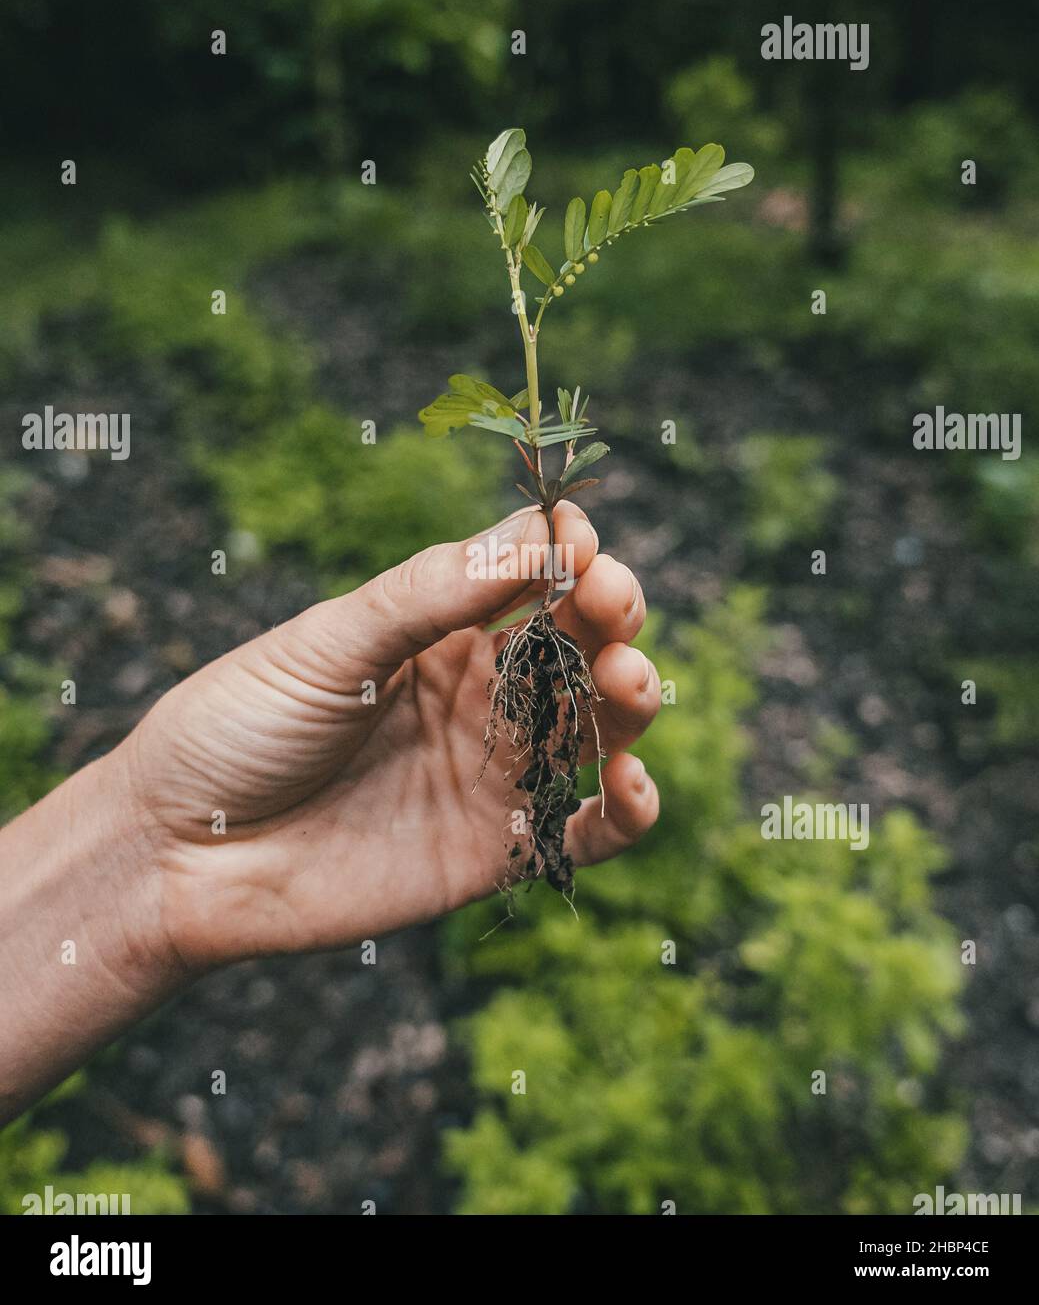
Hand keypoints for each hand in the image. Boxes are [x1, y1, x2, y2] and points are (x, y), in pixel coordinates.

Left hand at [126, 502, 660, 966]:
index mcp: (438, 632)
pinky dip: (629, 810)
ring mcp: (492, 773)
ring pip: (597, 727)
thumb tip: (539, 527)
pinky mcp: (498, 852)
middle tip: (607, 603)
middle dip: (609, 615)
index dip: (567, 554)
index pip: (532, 578)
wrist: (177, 854)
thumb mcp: (329, 644)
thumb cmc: (239, 728)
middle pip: (579, 646)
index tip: (578, 541)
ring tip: (625, 680)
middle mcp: (478, 697)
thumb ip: (431, 594)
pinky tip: (629, 780)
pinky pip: (587, 830)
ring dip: (631, 697)